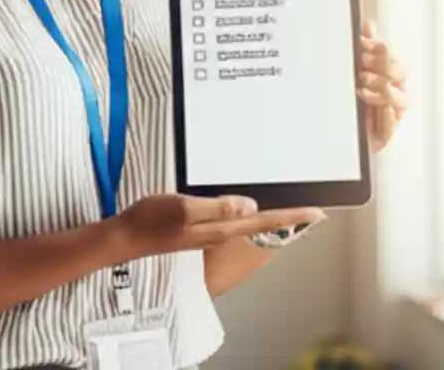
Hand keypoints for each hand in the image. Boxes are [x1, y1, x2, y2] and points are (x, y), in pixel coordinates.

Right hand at [112, 194, 325, 256]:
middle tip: (312, 211)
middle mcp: (220, 233)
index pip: (264, 221)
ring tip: (289, 210)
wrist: (127, 238)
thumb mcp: (184, 208)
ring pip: (249, 225)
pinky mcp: (198, 230)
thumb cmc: (151, 221)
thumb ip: (217, 207)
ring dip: (271, 218)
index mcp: (220, 228)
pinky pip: (232, 223)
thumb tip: (248, 205)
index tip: (316, 212)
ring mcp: (209, 234)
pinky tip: (249, 210)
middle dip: (288, 218)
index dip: (292, 217)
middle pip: (262, 225)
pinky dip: (249, 216)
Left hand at [358, 19, 406, 153]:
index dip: (378, 48)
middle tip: (362, 66)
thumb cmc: (351, 100)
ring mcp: (392, 111)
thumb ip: (364, 48)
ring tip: (362, 87)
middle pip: (399, 73)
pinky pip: (393, 122)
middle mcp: (393, 91)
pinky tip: (375, 104)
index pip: (389, 56)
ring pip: (400, 97)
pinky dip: (386, 114)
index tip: (362, 43)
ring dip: (382, 89)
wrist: (340, 132)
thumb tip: (369, 25)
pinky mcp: (387, 131)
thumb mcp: (354, 72)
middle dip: (381, 67)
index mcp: (386, 75)